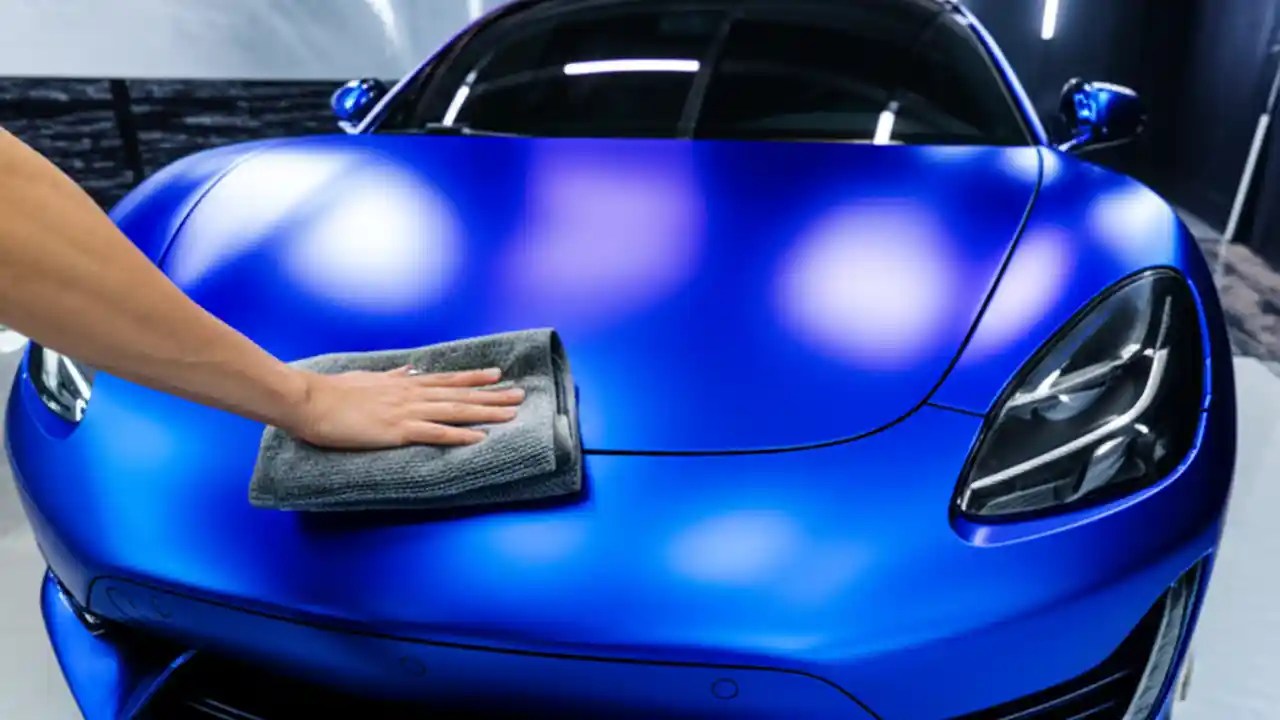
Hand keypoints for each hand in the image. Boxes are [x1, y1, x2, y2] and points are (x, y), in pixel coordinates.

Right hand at [284, 366, 523, 448]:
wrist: (309, 400)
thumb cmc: (333, 392)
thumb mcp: (367, 378)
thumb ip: (391, 377)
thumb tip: (409, 370)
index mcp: (403, 384)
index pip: (447, 380)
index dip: (474, 379)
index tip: (497, 376)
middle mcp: (411, 394)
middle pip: (459, 394)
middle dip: (491, 396)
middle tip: (519, 396)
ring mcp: (406, 411)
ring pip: (455, 411)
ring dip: (485, 412)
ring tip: (511, 414)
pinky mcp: (397, 430)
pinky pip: (435, 433)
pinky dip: (459, 435)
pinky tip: (479, 438)